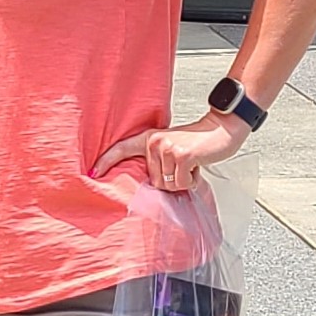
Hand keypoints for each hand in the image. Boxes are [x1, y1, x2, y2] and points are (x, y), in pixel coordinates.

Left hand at [92, 109, 249, 192]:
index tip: (93, 172)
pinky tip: (197, 166)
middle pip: (154, 182)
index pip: (121, 149)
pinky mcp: (182, 156)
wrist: (222, 129)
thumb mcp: (170, 147)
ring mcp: (167, 148)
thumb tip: (150, 185)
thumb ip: (156, 160)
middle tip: (184, 166)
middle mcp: (154, 142)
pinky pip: (182, 183)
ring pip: (168, 185)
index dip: (105, 161)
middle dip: (172, 180)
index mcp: (148, 139)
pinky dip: (192, 180)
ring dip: (183, 181)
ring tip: (191, 165)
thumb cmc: (197, 143)